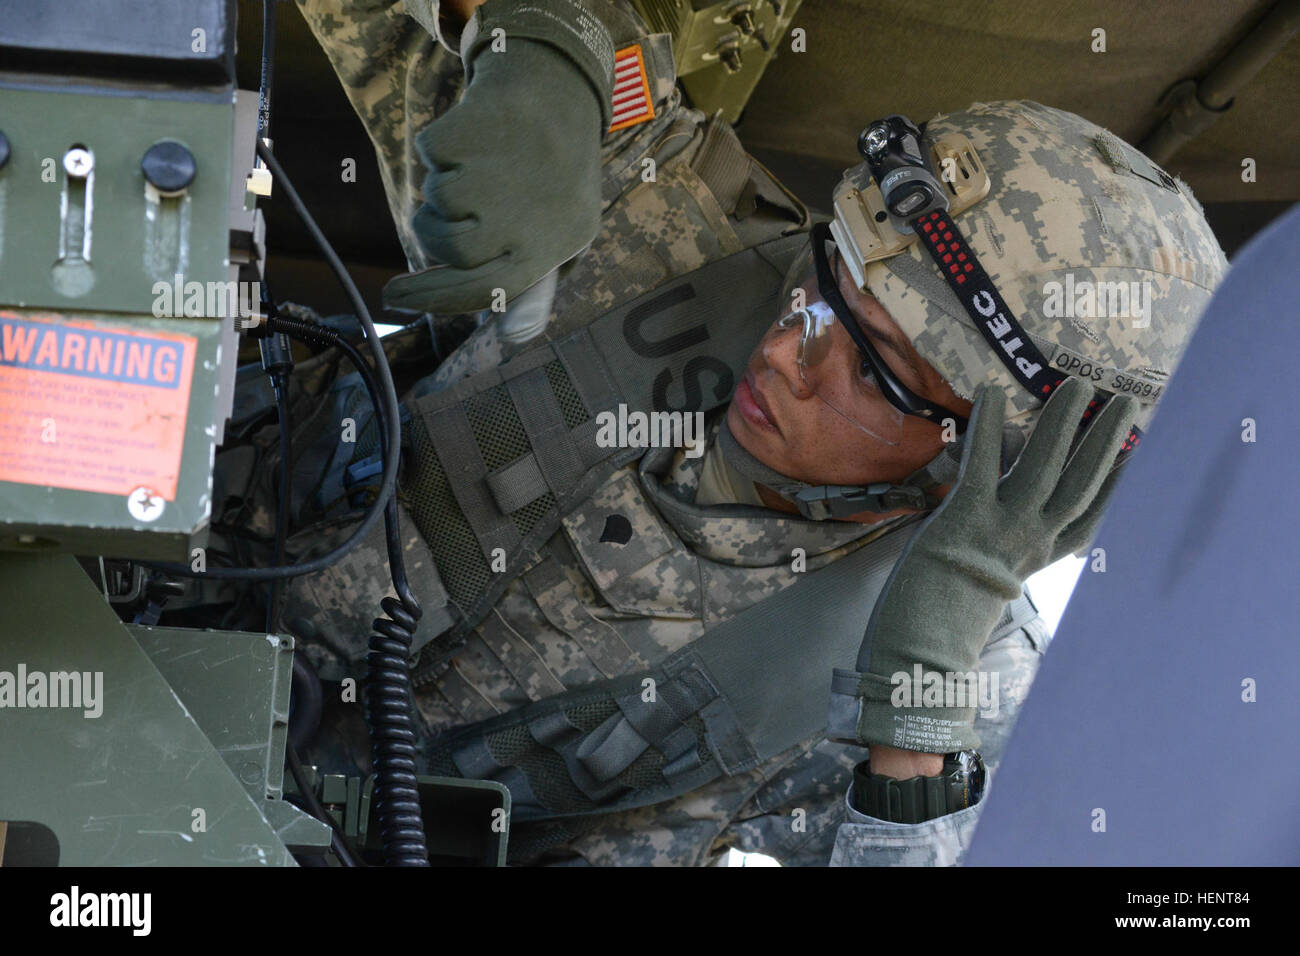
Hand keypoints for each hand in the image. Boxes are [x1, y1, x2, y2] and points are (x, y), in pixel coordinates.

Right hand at [383, 36, 603, 314]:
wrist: (561, 92)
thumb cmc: (557, 179)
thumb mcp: (563, 237)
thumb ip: (533, 287)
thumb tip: (512, 338)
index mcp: (550, 248)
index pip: (482, 292)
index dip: (432, 300)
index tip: (392, 299)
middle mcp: (523, 218)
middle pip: (449, 249)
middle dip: (435, 235)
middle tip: (443, 216)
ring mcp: (496, 175)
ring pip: (435, 202)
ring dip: (441, 188)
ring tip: (477, 171)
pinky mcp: (471, 133)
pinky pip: (428, 154)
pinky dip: (440, 148)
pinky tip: (474, 140)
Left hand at [845, 376, 1139, 751]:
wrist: (920, 658)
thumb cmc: (943, 625)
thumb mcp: (985, 588)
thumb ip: (1001, 560)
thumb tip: (1003, 543)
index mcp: (1035, 561)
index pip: (1087, 517)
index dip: (1115, 484)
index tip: (1137, 453)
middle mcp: (1028, 543)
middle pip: (1078, 485)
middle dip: (1104, 443)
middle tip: (1125, 402)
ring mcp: (1000, 529)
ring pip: (1043, 467)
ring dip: (1062, 423)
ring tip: (1080, 385)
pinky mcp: (964, 518)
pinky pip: (984, 464)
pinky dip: (989, 427)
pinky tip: (993, 391)